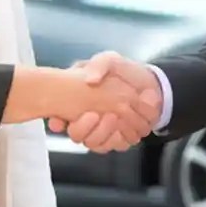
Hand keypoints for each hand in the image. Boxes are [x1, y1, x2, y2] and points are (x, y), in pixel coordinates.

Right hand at [48, 51, 162, 152]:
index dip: (56, 121)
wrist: (149, 84)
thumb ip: (99, 66)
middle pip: (76, 135)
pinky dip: (119, 138)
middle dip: (83, 128)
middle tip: (94, 114)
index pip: (58, 116)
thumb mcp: (110, 61)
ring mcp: (101, 131)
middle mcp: (86, 119)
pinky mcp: (117, 138)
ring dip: (102, 133)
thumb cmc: (124, 72)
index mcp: (77, 100)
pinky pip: (113, 146)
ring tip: (113, 117)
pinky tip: (125, 127)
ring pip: (94, 143)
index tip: (60, 120)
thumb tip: (90, 81)